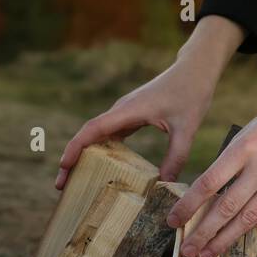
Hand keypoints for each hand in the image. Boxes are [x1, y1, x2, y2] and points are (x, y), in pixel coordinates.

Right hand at [55, 15, 244, 186]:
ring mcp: (125, 113)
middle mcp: (121, 111)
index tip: (63, 166)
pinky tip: (103, 169)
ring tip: (76, 182)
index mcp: (128, 110)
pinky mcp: (132, 116)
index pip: (93, 129)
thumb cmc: (190, 94)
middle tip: (61, 185)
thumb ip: (176, 156)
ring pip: (97, 136)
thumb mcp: (186, 129)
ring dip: (85, 156)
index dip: (75, 147)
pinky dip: (102, 152)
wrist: (195, 71)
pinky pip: (111, 136)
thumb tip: (165, 185)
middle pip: (88, 135)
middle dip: (72, 159)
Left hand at [168, 49, 256, 256]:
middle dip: (203, 233)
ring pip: (247, 219)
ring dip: (224, 240)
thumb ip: (231, 161)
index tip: (173, 221)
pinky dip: (249, 225)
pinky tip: (235, 235)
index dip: (188, 205)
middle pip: (226, 208)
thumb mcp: (247, 133)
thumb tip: (210, 192)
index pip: (208, 183)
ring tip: (206, 255)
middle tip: (186, 250)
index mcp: (244, 148)